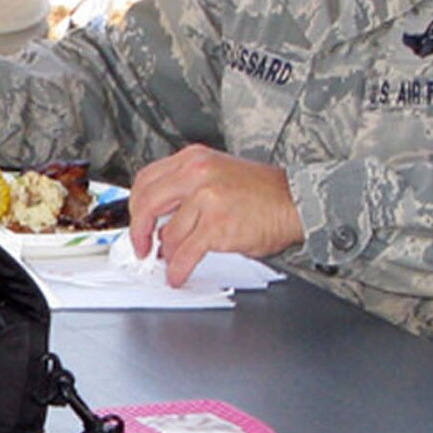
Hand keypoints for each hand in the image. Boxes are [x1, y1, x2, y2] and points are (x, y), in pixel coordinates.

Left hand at [127, 144, 300, 284]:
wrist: (296, 202)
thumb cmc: (263, 193)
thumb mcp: (218, 173)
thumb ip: (187, 188)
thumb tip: (161, 219)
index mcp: (194, 159)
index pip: (147, 180)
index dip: (136, 207)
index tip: (138, 223)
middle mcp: (197, 173)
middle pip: (147, 203)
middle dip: (139, 231)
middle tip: (141, 247)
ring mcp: (207, 198)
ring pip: (168, 234)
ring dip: (166, 255)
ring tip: (170, 262)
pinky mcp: (217, 225)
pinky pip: (185, 253)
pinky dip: (177, 269)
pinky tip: (178, 274)